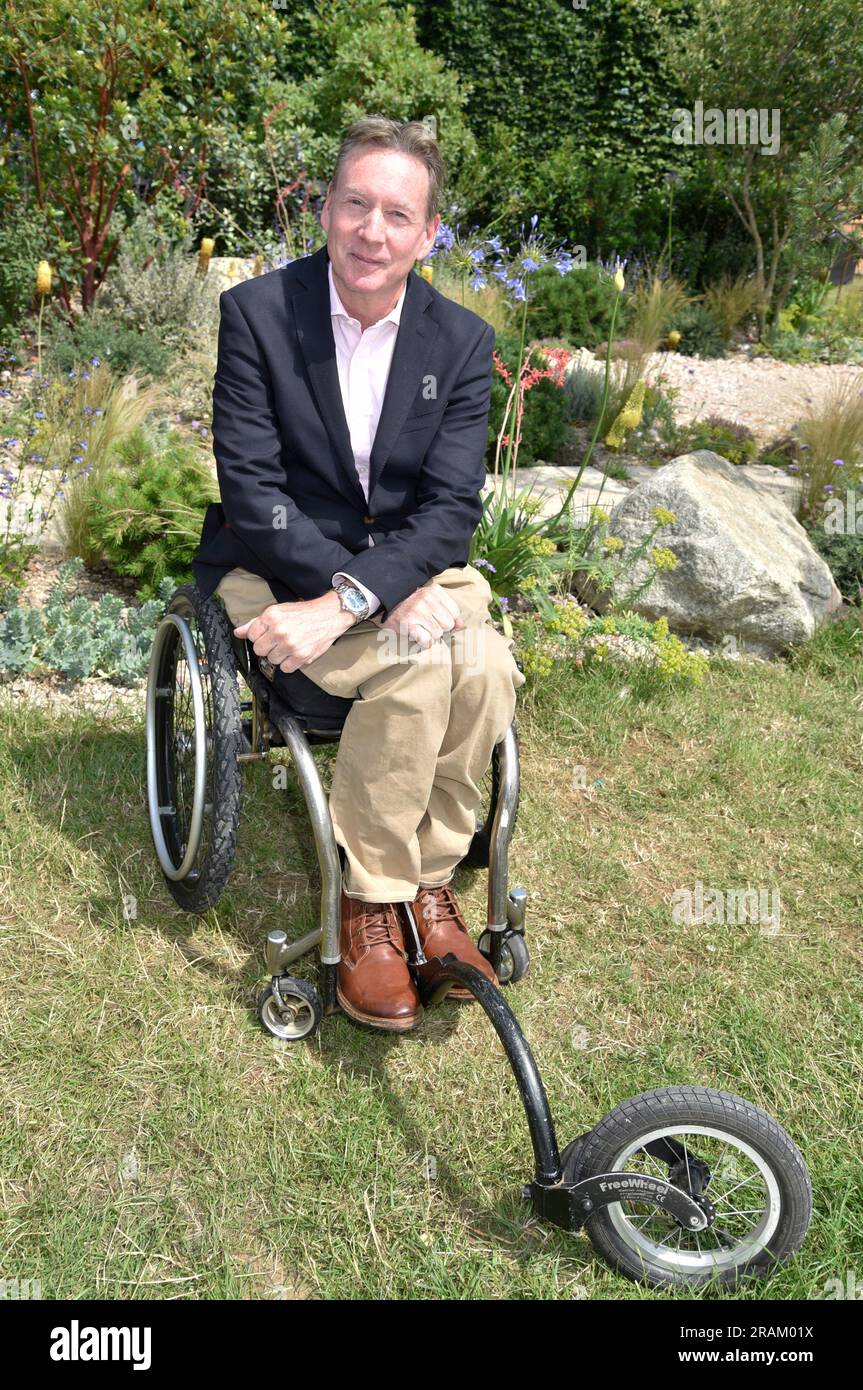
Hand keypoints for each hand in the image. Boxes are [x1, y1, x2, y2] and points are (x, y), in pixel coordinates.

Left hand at [233, 593, 351, 673]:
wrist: (329, 615)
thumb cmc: (303, 613)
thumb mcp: (278, 611)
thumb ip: (256, 623)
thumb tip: (238, 632)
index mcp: (271, 617)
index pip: (251, 636)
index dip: (260, 636)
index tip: (269, 634)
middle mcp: (279, 630)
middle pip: (259, 650)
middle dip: (268, 647)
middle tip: (279, 641)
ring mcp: (290, 644)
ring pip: (272, 660)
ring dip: (280, 656)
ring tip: (289, 645)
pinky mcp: (301, 656)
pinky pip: (285, 669)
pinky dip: (290, 664)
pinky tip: (296, 653)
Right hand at [381, 582, 464, 647]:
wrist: (384, 603)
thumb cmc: (411, 604)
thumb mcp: (432, 601)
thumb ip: (450, 611)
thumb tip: (461, 625)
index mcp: (435, 591)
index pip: (455, 613)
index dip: (447, 619)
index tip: (435, 618)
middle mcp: (427, 599)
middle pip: (448, 625)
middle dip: (439, 628)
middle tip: (426, 624)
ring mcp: (417, 611)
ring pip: (438, 634)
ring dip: (430, 636)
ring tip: (420, 629)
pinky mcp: (408, 624)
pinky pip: (426, 640)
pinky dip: (423, 642)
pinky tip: (417, 636)